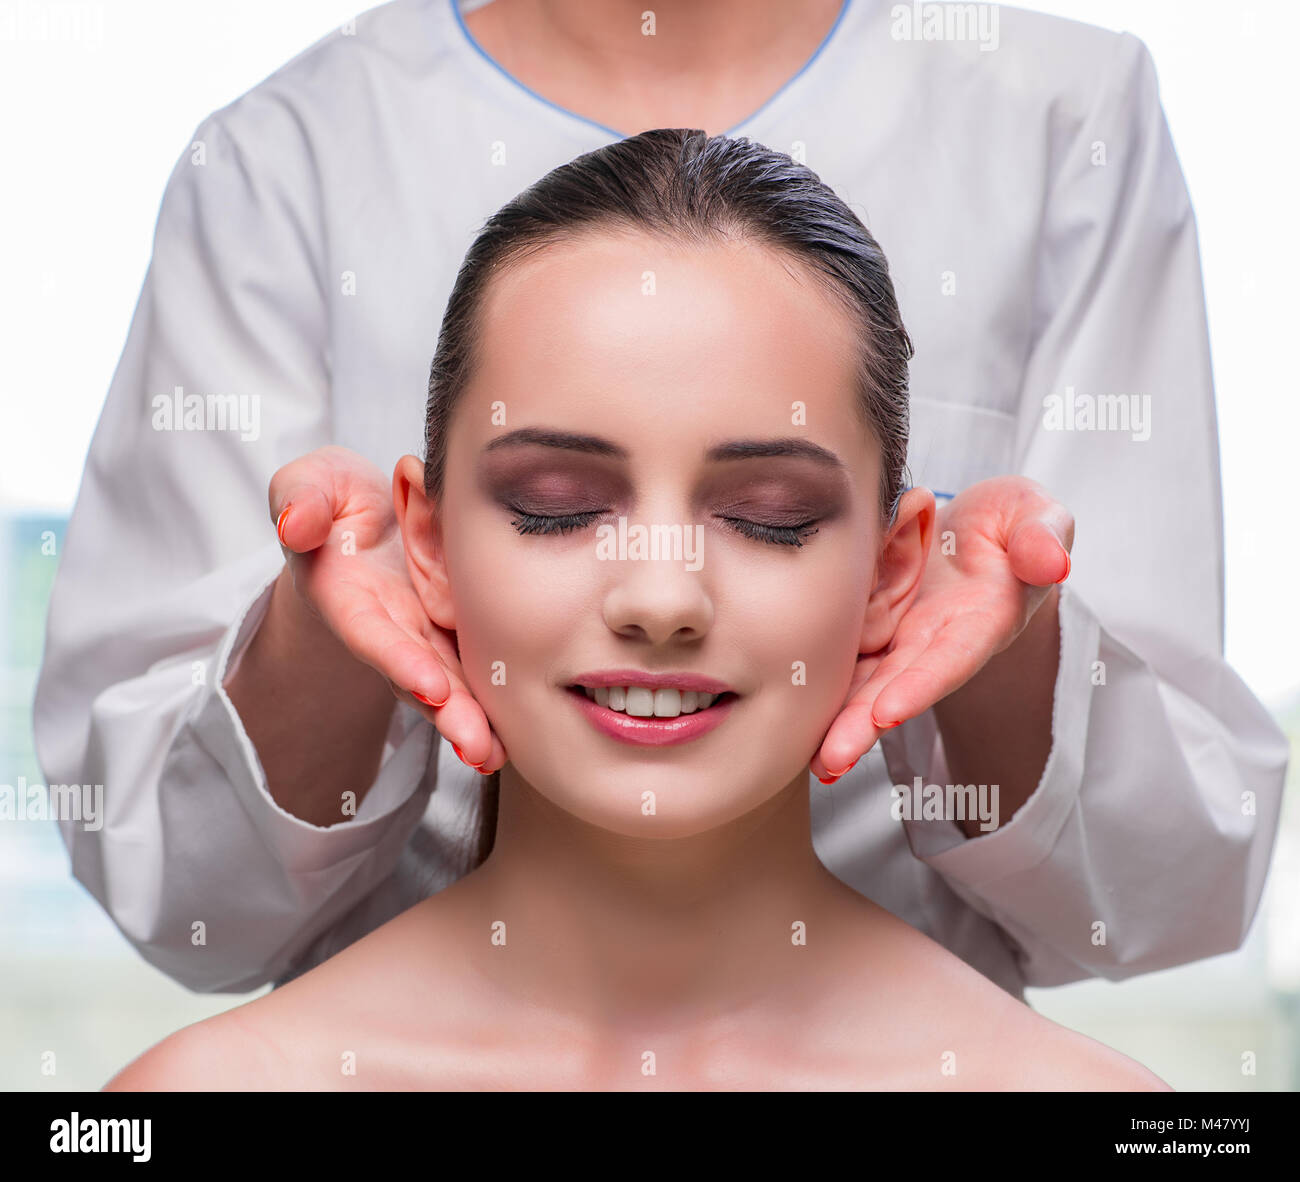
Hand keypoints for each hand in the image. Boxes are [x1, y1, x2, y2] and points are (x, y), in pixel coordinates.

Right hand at [270, 445, 505, 771]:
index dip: (398, 660)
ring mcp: (425, 636)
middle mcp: (390, 628)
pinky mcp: (456, 635)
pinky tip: (519, 731)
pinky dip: (495, 701)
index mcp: (349, 596)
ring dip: (473, 722)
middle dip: (445, 713)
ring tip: (496, 754)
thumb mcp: (311, 484)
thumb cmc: (335, 500)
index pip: (373, 633)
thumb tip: (295, 525)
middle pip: (418, 676)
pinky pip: (478, 668)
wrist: (369, 513)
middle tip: (476, 746)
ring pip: (451, 684)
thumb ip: (301, 501)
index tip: (428, 686)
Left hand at [811, 476, 1073, 780]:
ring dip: (838, 722)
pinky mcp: (869, 628)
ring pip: (864, 684)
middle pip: (898, 687)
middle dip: (864, 725)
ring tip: (812, 761)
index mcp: (981, 618)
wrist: (972, 526)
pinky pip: (841, 658)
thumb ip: (1042, 536)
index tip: (888, 713)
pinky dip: (819, 688)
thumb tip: (1052, 561)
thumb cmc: (1009, 523)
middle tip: (832, 759)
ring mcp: (899, 637)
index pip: (949, 656)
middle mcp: (935, 640)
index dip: (921, 684)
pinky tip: (792, 721)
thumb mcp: (1035, 517)